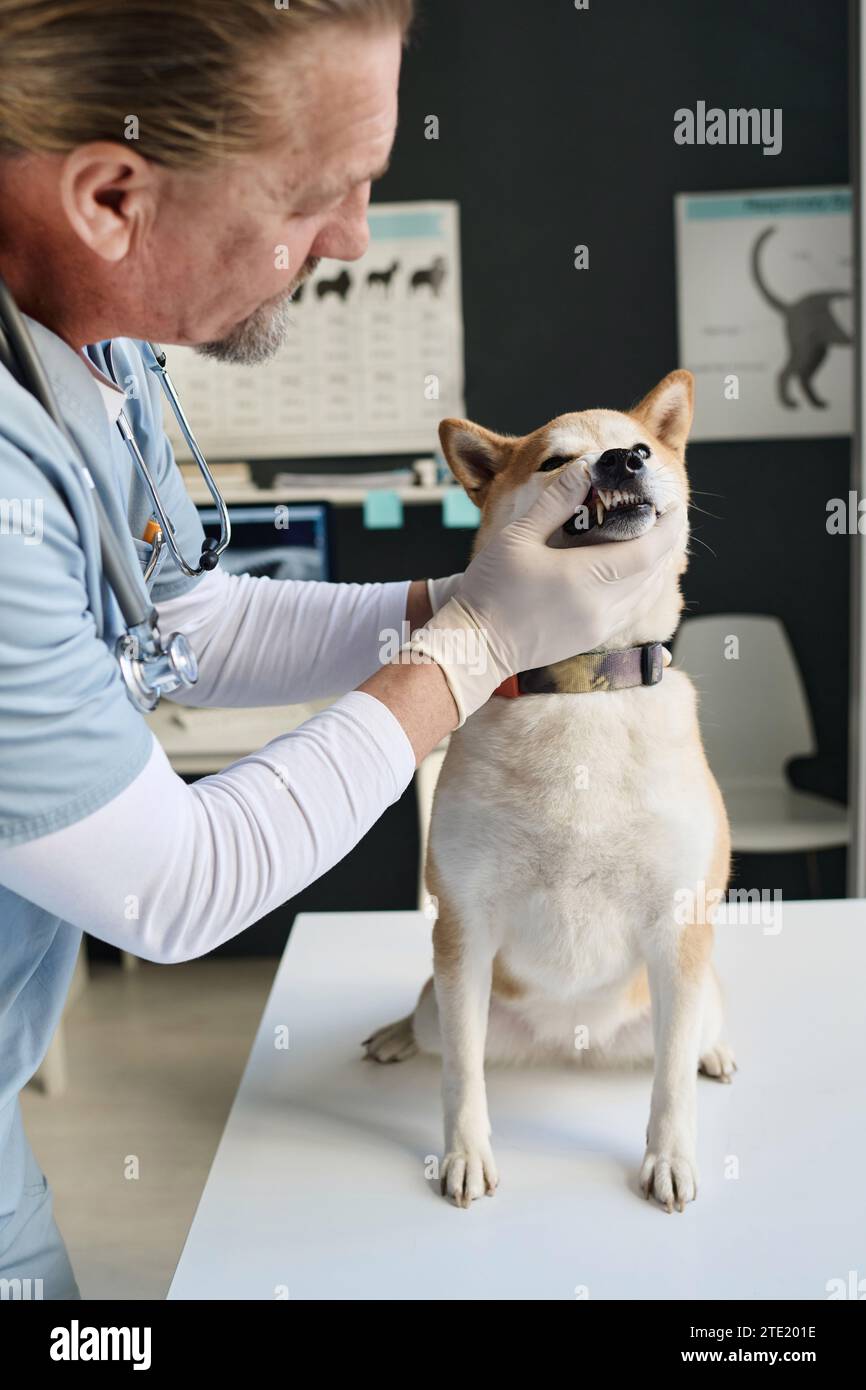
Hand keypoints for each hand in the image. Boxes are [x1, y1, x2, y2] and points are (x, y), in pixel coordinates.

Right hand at [403, 461, 684, 724]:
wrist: (475, 645)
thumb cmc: (489, 589)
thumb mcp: (518, 535)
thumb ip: (557, 501)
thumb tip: (588, 468)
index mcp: (585, 578)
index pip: (648, 550)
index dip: (668, 525)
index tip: (673, 502)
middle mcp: (600, 606)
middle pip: (654, 570)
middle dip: (665, 539)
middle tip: (663, 511)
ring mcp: (598, 626)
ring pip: (647, 592)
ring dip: (657, 564)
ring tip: (653, 536)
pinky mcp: (591, 638)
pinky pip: (632, 609)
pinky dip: (643, 586)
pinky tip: (634, 571)